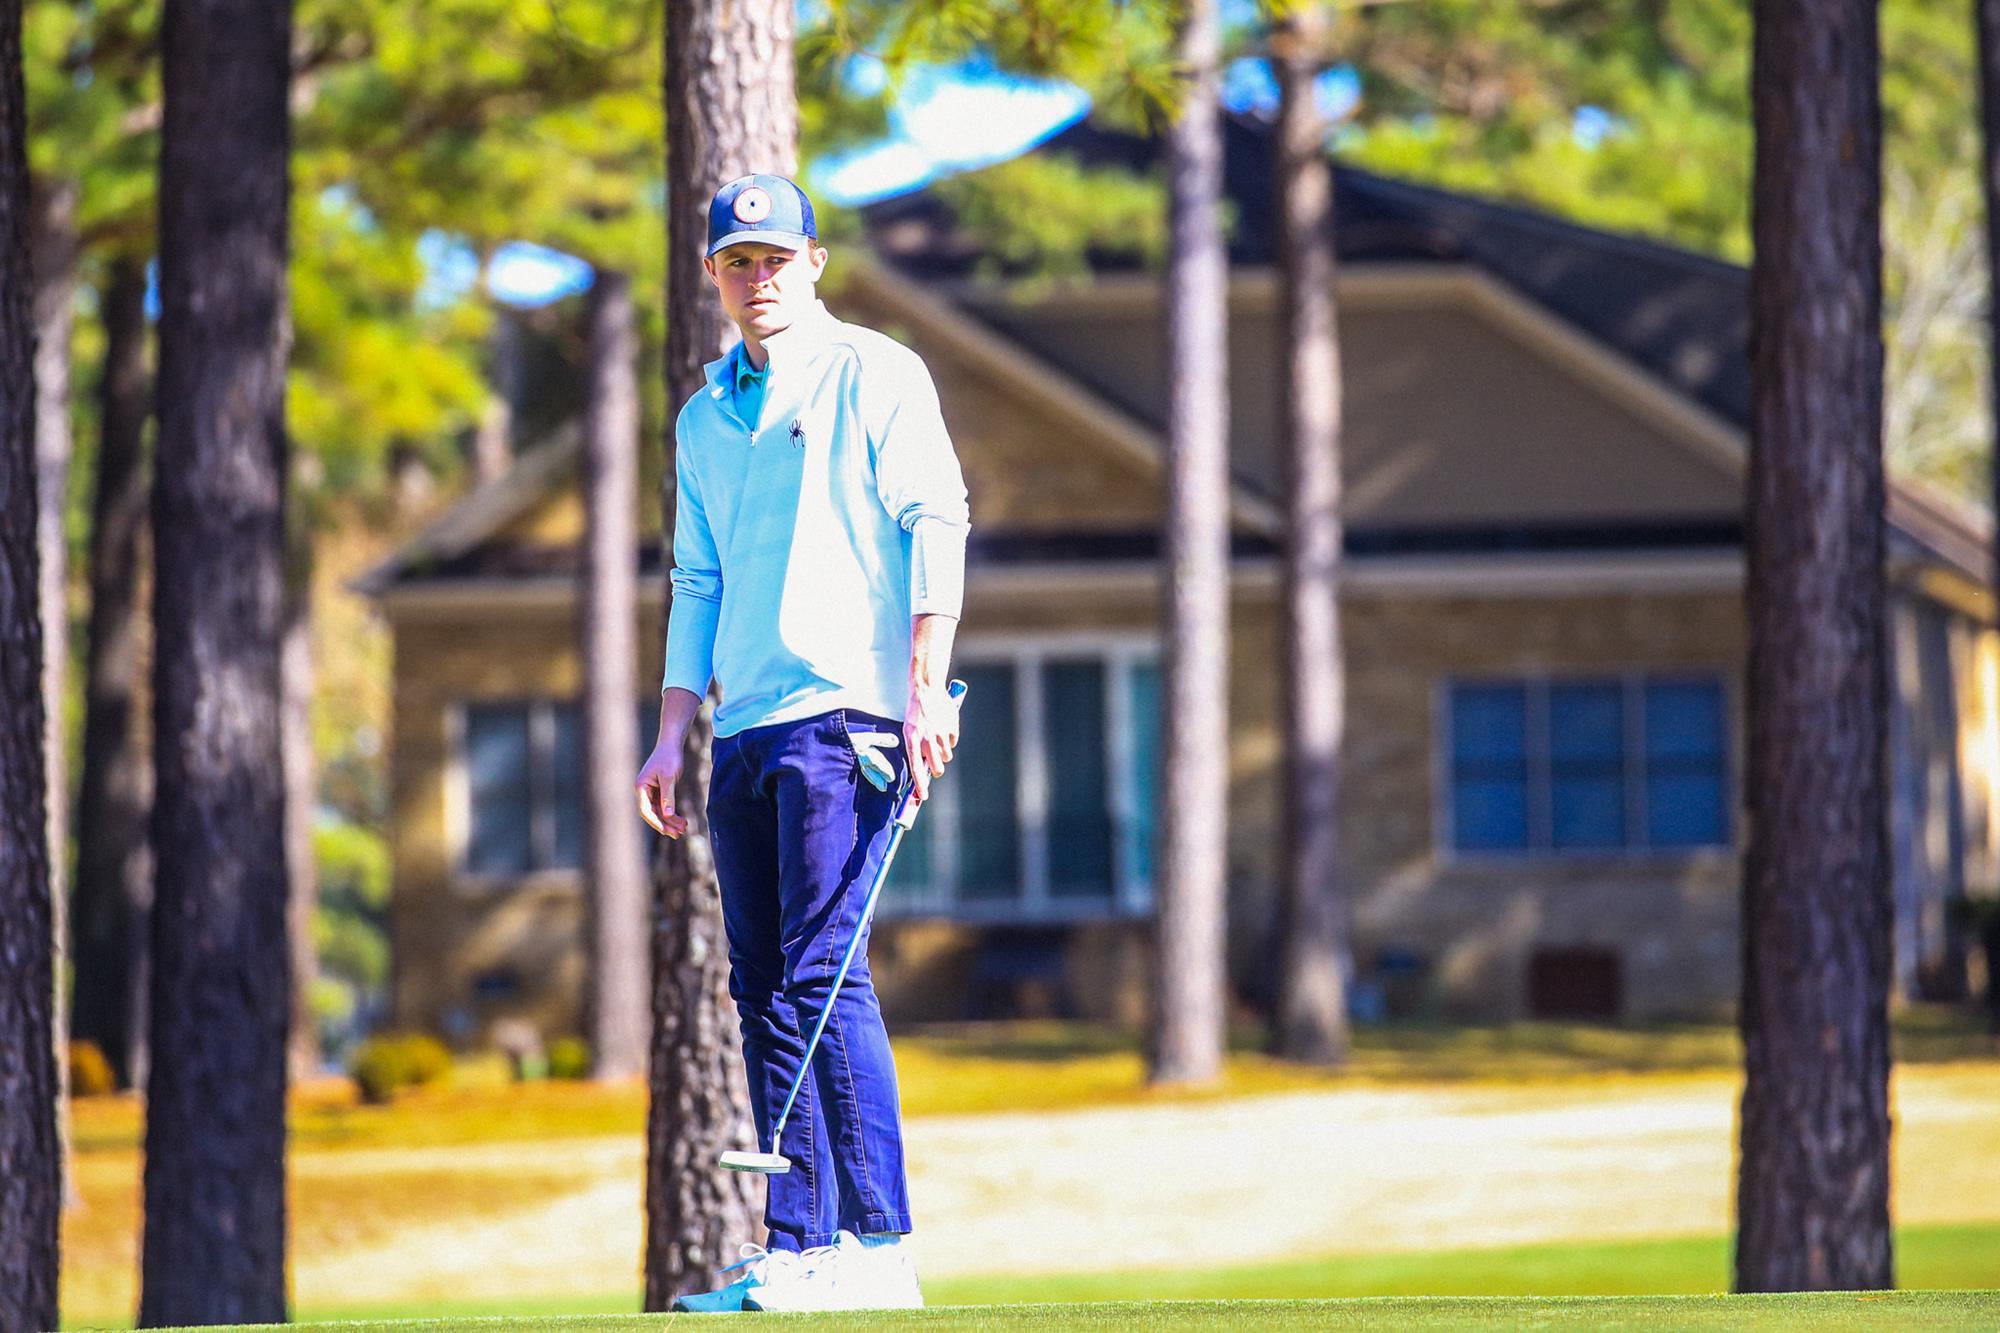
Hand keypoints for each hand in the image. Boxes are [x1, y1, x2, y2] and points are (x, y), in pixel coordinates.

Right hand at [635, 737, 690, 838]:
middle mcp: (642, 791)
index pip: (645, 810)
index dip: (656, 822)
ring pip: (659, 812)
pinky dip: (672, 814)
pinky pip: (663, 807)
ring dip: (670, 821)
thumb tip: (667, 816)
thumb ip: (668, 797)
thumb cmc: (669, 757)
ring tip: (683, 829)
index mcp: (640, 787)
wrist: (672, 744)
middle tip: (678, 834)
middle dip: (665, 824)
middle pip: (652, 813)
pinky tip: (682, 821)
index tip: (667, 830)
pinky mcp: (658, 791)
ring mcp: (650, 792)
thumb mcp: (669, 778)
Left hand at [903, 679, 959, 805]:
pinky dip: (949, 739)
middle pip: (937, 768)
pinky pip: (953, 743)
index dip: (920, 784)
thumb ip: (916, 749)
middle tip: (935, 763)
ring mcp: (940, 734)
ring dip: (943, 752)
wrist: (926, 689)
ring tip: (936, 737)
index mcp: (912, 739)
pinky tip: (943, 727)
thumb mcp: (909, 730)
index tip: (922, 797)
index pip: (917, 767)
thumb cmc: (915, 713)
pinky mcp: (951, 728)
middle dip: (937, 769)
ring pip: (947, 757)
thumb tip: (923, 770)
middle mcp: (926, 738)